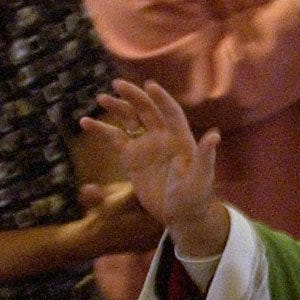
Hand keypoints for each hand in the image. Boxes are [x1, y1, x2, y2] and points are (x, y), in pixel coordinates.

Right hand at [81, 80, 225, 256]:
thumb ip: (205, 156)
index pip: (170, 112)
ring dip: (117, 108)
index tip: (150, 86)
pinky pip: (114, 139)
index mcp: (180, 138)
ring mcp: (145, 145)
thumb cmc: (195, 197)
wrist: (180, 215)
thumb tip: (215, 135)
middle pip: (147, 110)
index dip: (161, 99)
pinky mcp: (131, 158)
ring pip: (129, 120)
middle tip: (118, 84)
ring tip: (102, 98)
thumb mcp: (201, 178)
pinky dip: (100, 130)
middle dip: (134, 96)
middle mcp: (162, 137)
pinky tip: (85, 122)